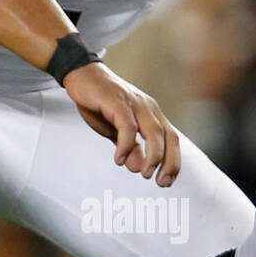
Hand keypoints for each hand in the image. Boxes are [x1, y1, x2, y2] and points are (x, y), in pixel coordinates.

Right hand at [62, 63, 179, 186]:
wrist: (81, 74)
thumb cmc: (99, 102)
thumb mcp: (115, 129)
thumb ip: (129, 146)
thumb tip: (138, 168)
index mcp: (151, 114)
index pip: (172, 139)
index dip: (173, 161)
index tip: (167, 181)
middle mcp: (148, 107)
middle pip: (168, 137)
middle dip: (168, 162)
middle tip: (161, 182)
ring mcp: (134, 103)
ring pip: (153, 132)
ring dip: (152, 156)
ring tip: (143, 173)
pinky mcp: (117, 101)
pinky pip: (128, 127)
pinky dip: (126, 145)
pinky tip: (119, 159)